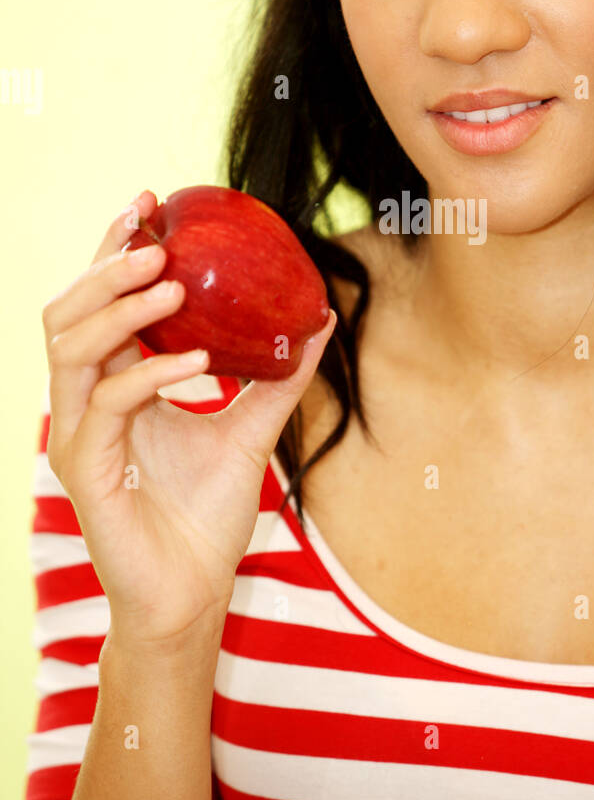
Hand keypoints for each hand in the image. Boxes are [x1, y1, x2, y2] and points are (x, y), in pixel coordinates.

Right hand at [42, 189, 335, 647]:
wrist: (190, 595)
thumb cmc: (205, 518)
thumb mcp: (250, 432)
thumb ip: (276, 379)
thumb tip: (318, 320)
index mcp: (114, 384)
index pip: (100, 302)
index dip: (116, 250)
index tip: (153, 204)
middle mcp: (85, 402)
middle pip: (68, 311)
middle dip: (107, 265)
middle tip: (155, 235)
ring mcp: (76, 434)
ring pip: (72, 348)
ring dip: (122, 309)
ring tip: (173, 285)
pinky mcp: (83, 469)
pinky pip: (106, 403)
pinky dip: (150, 374)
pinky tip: (198, 364)